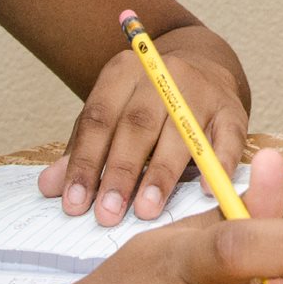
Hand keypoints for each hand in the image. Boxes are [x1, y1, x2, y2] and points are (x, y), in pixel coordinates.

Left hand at [37, 38, 247, 224]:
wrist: (202, 70)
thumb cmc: (145, 104)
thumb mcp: (110, 115)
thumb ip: (82, 149)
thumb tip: (50, 187)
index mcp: (124, 72)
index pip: (99, 119)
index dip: (84, 162)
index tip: (74, 202)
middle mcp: (163, 75)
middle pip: (137, 126)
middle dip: (120, 173)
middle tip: (107, 213)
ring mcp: (202, 91)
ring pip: (180, 135)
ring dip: (161, 176)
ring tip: (145, 211)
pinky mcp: (232, 110)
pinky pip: (228, 140)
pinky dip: (219, 166)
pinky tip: (206, 193)